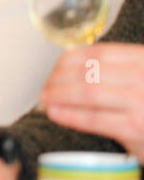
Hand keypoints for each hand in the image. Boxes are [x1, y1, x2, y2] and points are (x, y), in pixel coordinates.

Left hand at [40, 42, 143, 161]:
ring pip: (87, 91)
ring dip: (59, 95)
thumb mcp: (140, 81)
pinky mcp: (135, 127)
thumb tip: (71, 69)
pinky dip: (69, 114)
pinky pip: (92, 117)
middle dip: (59, 78)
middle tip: (46, 87)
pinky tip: (55, 113)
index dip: (70, 59)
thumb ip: (119, 72)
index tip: (56, 67)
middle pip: (90, 71)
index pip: (100, 52)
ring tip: (46, 99)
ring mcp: (141, 101)